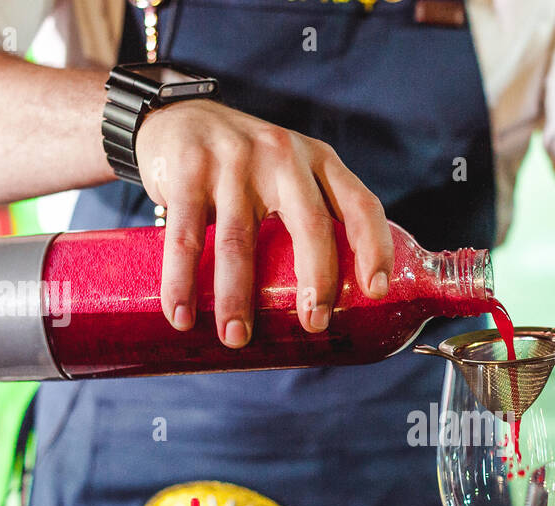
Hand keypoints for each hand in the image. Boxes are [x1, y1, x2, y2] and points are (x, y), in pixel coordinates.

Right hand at [134, 100, 392, 346]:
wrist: (178, 118)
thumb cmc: (248, 169)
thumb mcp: (291, 176)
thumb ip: (312, 219)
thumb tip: (331, 307)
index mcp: (320, 162)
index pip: (361, 205)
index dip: (375, 248)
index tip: (376, 293)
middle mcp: (283, 156)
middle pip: (309, 225)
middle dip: (316, 282)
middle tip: (313, 326)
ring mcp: (234, 160)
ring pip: (240, 240)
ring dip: (236, 298)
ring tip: (236, 339)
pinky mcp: (187, 170)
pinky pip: (185, 236)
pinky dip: (181, 282)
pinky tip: (181, 315)